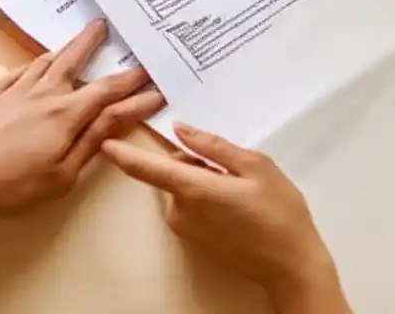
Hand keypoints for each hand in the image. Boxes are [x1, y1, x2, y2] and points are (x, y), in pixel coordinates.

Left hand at [0, 19, 164, 221]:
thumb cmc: (12, 185)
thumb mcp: (63, 173)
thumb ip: (93, 140)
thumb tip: (122, 114)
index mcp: (66, 114)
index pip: (109, 93)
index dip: (134, 86)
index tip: (154, 80)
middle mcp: (43, 94)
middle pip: (74, 60)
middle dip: (93, 42)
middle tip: (105, 24)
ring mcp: (15, 92)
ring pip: (46, 62)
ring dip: (65, 49)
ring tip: (76, 39)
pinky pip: (18, 72)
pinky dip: (32, 65)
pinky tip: (34, 66)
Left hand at [102, 124, 349, 313]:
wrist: (291, 265)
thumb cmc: (279, 212)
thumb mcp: (255, 165)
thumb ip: (213, 146)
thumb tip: (181, 131)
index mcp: (193, 189)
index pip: (147, 168)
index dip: (123, 153)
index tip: (103, 140)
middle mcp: (181, 210)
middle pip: (172, 170)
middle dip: (193, 160)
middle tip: (232, 168)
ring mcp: (185, 227)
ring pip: (182, 187)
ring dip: (201, 179)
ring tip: (239, 190)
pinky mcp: (192, 238)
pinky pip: (189, 205)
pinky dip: (204, 197)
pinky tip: (234, 205)